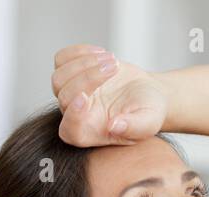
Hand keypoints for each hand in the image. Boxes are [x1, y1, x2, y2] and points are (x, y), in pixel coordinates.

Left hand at [51, 43, 168, 146]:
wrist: (147, 92)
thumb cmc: (148, 111)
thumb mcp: (149, 121)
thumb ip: (134, 127)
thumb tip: (115, 127)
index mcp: (92, 132)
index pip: (70, 131)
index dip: (72, 116)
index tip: (84, 98)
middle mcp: (77, 115)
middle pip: (65, 97)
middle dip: (88, 79)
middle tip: (114, 67)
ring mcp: (71, 93)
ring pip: (58, 78)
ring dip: (84, 64)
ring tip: (112, 60)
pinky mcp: (71, 73)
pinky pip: (61, 59)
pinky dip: (79, 52)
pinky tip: (101, 53)